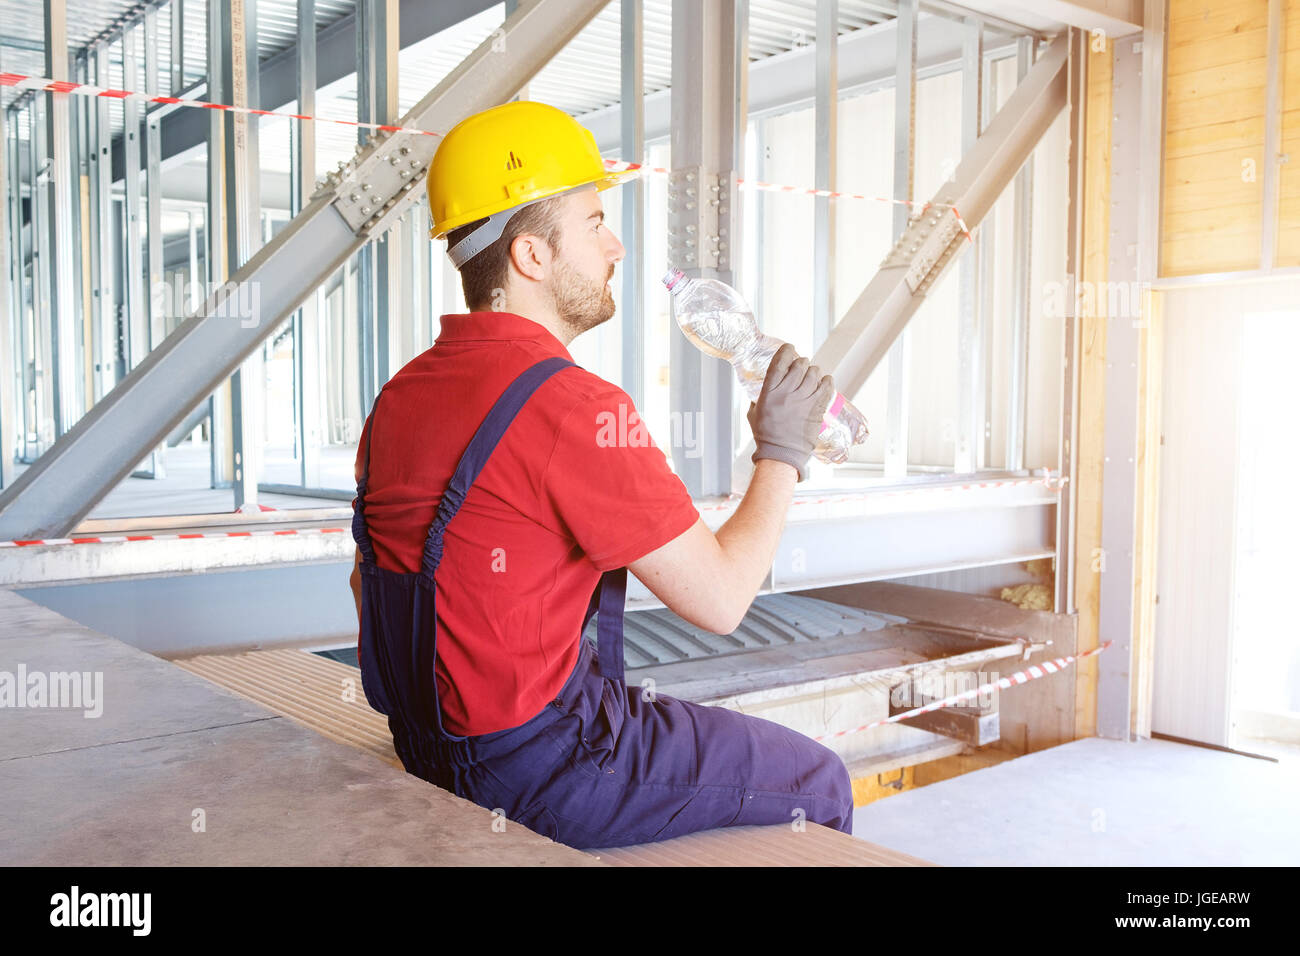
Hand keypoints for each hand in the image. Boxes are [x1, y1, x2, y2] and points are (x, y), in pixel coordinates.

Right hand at [746, 343, 834, 481]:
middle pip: (799, 365)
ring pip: (814, 373)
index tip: (790, 348)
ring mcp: (803, 400)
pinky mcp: (817, 408)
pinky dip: (827, 381)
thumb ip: (760, 397)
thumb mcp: (754, 412)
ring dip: (814, 371)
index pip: (779, 362)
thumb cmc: (766, 435)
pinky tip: (825, 381)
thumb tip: (764, 388)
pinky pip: (826, 387)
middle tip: (802, 366)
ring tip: (813, 375)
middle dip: (801, 362)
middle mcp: (787, 393)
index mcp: (769, 392)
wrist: (781, 453)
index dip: (786, 351)